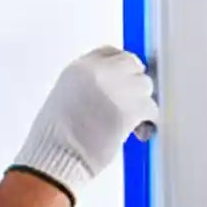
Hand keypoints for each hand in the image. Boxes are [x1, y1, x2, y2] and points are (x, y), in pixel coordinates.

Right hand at [12, 47, 157, 205]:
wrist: (56, 155)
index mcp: (79, 68)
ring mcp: (115, 89)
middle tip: (133, 98)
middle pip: (132, 63)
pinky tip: (139, 130)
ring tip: (133, 119)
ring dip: (142, 101)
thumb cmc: (55, 135)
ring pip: (145, 85)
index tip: (125, 75)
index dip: (120, 65)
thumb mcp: (66, 95)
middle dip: (134, 81)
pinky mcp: (129, 110)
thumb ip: (89, 84)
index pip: (110, 51)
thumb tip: (111, 88)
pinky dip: (148, 120)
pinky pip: (151, 108)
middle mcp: (98, 73)